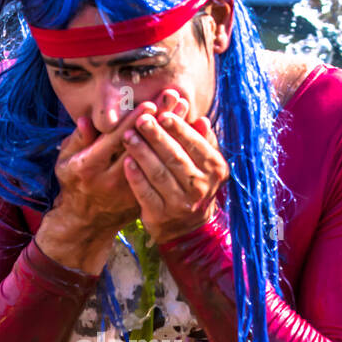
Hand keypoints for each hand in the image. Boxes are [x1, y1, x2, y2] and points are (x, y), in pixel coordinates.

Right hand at [35, 91, 189, 274]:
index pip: (114, 141)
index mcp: (89, 167)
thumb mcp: (65, 161)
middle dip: (159, 122)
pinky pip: (160, 172)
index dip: (133, 122)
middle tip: (175, 98)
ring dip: (171, 134)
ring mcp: (129, 191)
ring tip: (184, 110)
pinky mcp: (141, 197)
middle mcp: (111, 180)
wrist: (87, 222)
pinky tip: (186, 133)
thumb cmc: (75, 182)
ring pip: (154, 159)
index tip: (151, 104)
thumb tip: (86, 120)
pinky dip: (173, 152)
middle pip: (140, 146)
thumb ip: (77, 139)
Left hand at [121, 109, 228, 243]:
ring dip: (142, 152)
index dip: (178, 128)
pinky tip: (126, 161)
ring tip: (128, 136)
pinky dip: (135, 176)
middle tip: (141, 120)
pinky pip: (145, 192)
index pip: (195, 144)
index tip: (162, 114)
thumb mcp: (205, 164)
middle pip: (175, 157)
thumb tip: (202, 120)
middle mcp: (201, 188)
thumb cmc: (194, 184)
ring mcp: (181, 204)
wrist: (187, 227)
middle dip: (156, 137)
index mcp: (215, 169)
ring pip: (158, 173)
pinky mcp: (161, 215)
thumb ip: (202, 141)